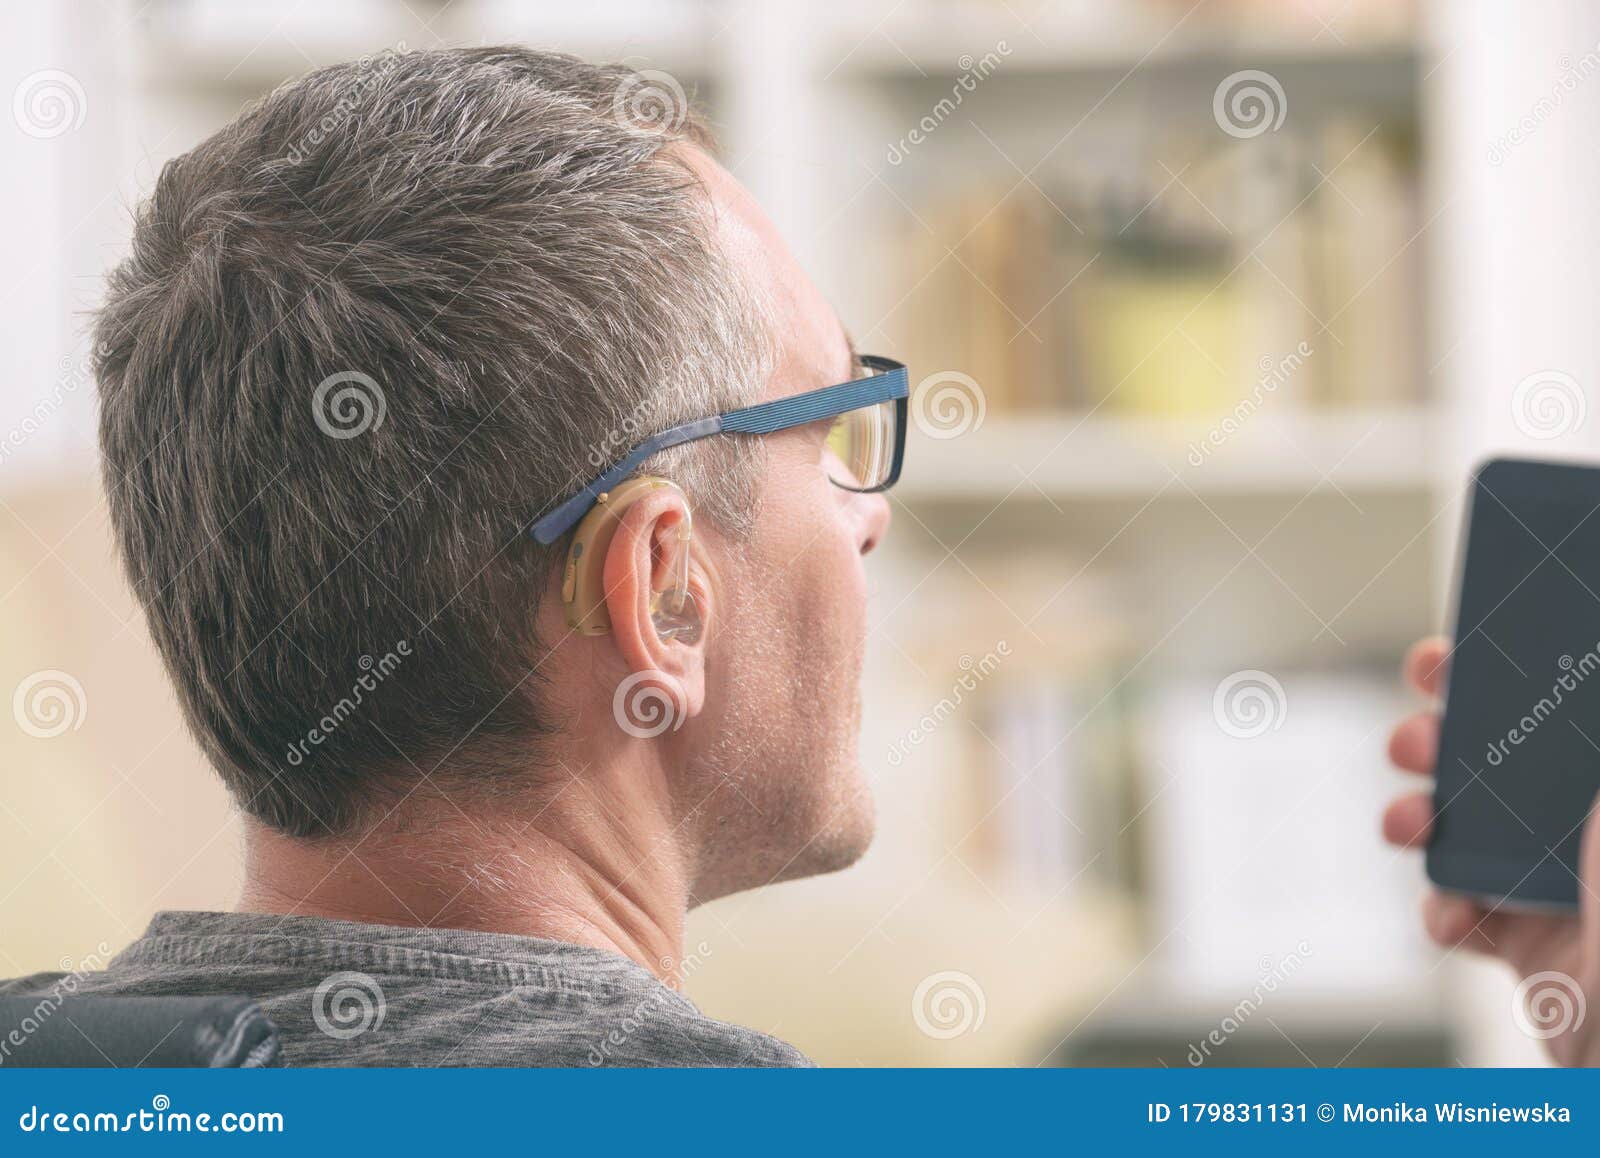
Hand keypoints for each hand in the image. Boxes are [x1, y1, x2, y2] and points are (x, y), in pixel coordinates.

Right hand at [1385, 637, 1599, 1064]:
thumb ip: (1598, 814)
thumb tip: (1579, 726)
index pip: (1571, 726)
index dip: (1515, 679)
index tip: (1452, 658)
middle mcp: (1596, 848)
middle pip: (1518, 767)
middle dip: (1454, 748)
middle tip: (1414, 741)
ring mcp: (1574, 899)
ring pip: (1484, 834)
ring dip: (1431, 823)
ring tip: (1406, 824)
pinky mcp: (1538, 956)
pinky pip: (1473, 913)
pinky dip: (1444, 911)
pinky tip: (1450, 920)